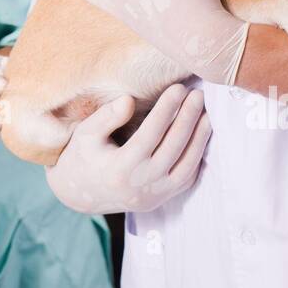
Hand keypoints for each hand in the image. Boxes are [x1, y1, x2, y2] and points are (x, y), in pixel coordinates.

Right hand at [45, 84, 210, 214]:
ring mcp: (154, 196)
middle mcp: (140, 186)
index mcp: (119, 169)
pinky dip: (196, 156)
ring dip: (199, 139)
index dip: (166, 109)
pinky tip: (201, 135)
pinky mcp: (161, 200)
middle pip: (173, 148)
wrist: (81, 193)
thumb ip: (107, 116)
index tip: (178, 88)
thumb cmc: (82, 156)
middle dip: (188, 119)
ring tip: (206, 113)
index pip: (150, 134)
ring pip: (186, 166)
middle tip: (197, 94)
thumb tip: (129, 100)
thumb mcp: (85, 134)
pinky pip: (186, 179)